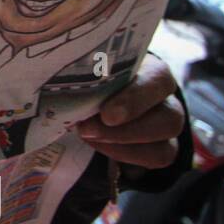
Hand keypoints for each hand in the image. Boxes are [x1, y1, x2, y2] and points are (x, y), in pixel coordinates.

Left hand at [76, 54, 182, 168]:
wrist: (91, 96)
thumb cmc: (88, 75)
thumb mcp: (84, 68)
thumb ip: (78, 71)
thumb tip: (52, 70)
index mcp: (149, 67)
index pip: (157, 79)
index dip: (135, 98)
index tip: (106, 114)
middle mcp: (164, 96)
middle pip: (171, 116)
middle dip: (127, 129)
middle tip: (88, 130)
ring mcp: (167, 121)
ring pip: (166, 140)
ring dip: (124, 142)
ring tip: (88, 135)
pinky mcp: (163, 145)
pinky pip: (158, 156)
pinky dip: (127, 154)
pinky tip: (99, 146)